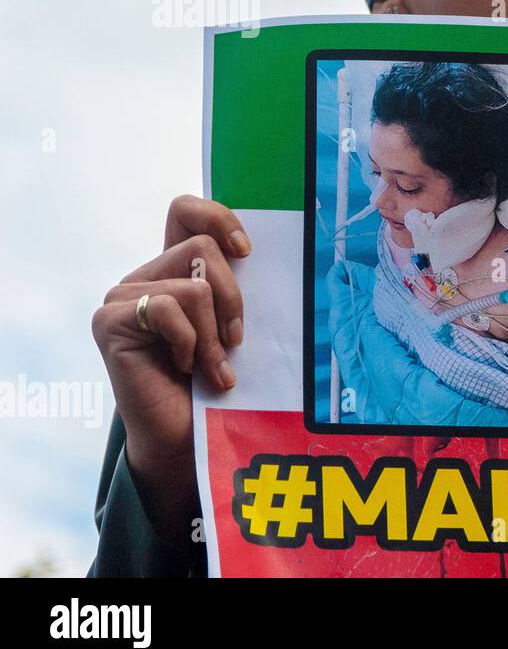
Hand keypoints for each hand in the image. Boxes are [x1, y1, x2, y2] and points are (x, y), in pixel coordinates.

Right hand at [91, 195, 250, 543]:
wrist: (187, 436)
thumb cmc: (216, 381)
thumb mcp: (233, 324)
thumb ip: (235, 286)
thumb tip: (258, 250)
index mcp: (174, 270)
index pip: (184, 212)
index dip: (217, 216)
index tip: (247, 249)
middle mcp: (144, 277)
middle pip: (202, 249)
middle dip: (233, 298)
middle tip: (235, 341)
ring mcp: (122, 297)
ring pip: (194, 285)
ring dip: (214, 334)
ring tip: (213, 368)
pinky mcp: (109, 321)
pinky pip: (169, 309)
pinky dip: (190, 343)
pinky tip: (185, 369)